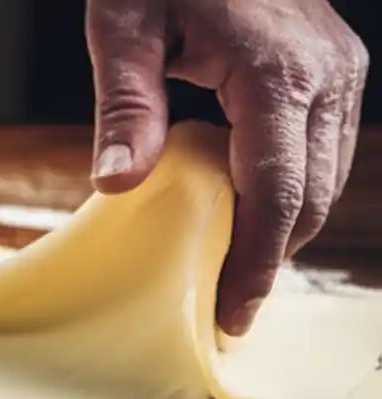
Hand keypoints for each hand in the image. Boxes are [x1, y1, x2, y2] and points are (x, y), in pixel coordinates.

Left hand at [86, 0, 367, 334]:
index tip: (231, 312)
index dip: (256, 261)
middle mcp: (326, 75)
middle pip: (310, 196)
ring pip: (326, 178)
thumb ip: (124, 108)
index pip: (275, 192)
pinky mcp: (335, 69)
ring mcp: (340, 70)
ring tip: (238, 277)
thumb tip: (115, 186)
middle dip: (272, 260)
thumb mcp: (124, 27)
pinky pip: (323, 150)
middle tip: (229, 312)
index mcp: (278, 72)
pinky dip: (292, 192)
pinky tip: (251, 217)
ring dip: (285, 231)